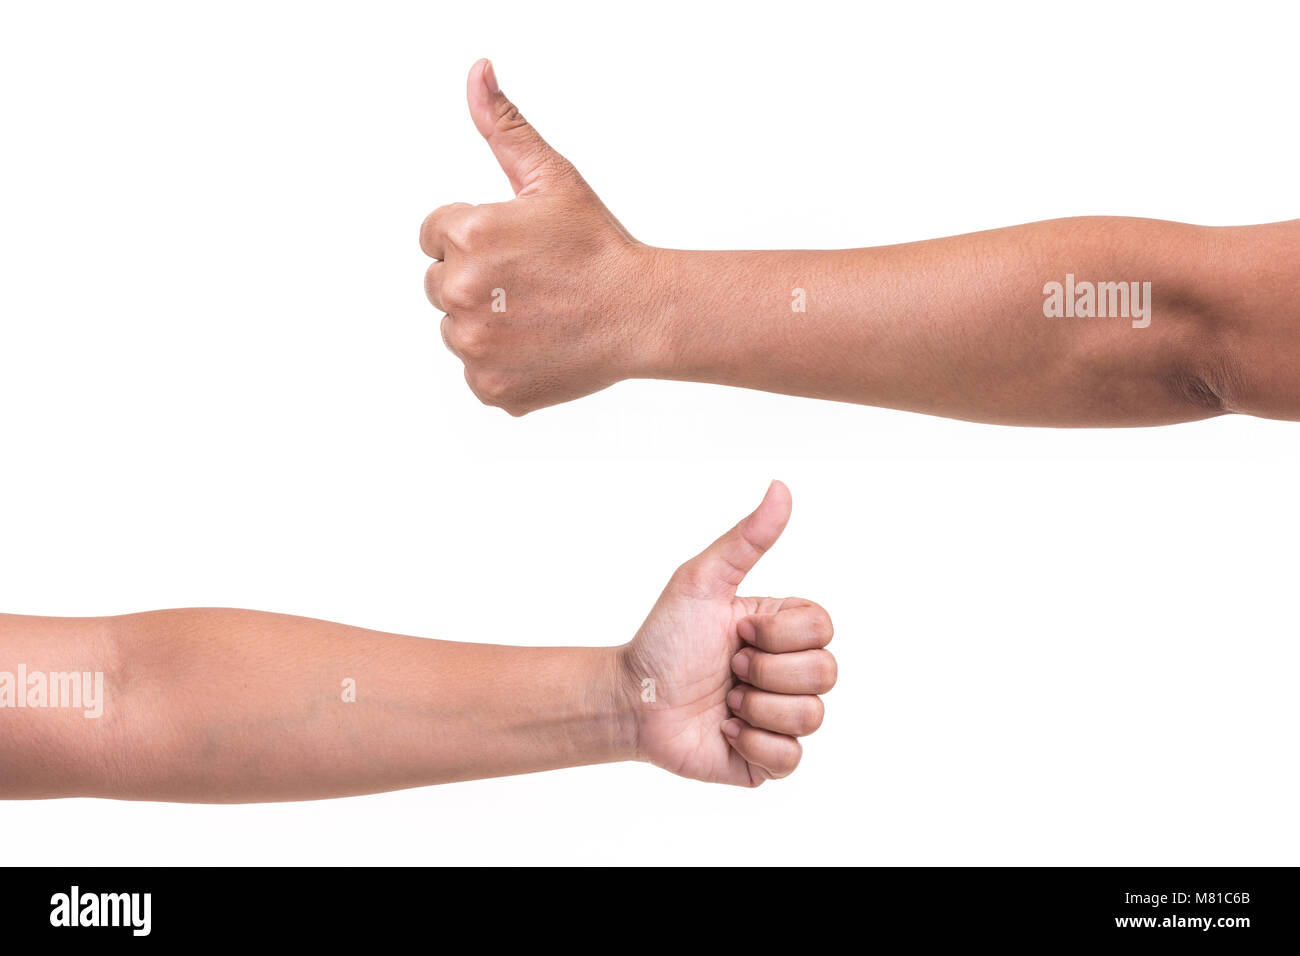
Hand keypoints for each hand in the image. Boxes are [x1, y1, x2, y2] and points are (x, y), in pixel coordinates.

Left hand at [420, 59, 656, 415]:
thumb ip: (504, 126)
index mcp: (468, 233)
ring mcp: (474, 345)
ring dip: (487, 325)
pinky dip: (503, 366)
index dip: (475, 238)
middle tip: (533, 284)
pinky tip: (540, 347)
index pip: (434, 235)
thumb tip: (478, 71)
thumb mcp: (551, 179)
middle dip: (477, 281)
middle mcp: (461, 290)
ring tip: (539, 316)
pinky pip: (478, 372)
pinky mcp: (489, 386)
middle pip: (440, 284)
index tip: (516, 249)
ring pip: (457, 330)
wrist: (643, 314)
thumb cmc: (599, 247)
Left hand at [617, 481, 836, 786]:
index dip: (778, 635)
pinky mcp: (769, 760)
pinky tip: (725, 731)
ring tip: (725, 701)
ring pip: (811, 716)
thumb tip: (781, 488)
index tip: (737, 632)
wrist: (632, 700)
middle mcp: (789, 672)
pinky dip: (753, 744)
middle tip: (728, 668)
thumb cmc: (663, 638)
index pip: (823, 629)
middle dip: (765, 671)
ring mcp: (782, 718)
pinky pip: (791, 758)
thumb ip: (747, 539)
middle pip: (825, 673)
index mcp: (782, 631)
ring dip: (755, 708)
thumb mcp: (702, 581)